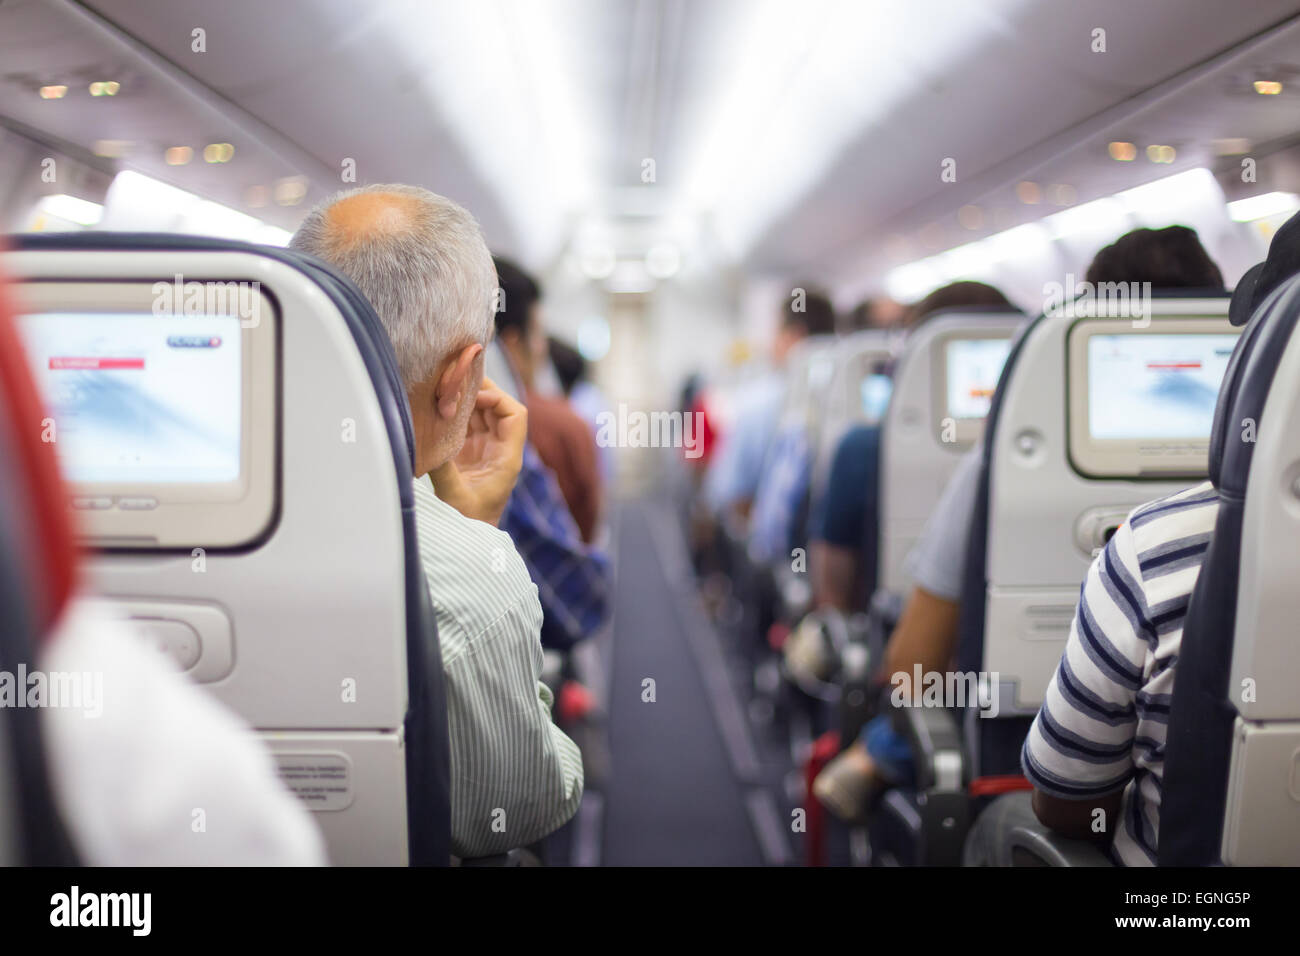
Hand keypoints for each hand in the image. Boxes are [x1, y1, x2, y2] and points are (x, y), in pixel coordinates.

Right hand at [429, 378, 525, 525]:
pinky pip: (466, 424)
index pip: (516, 415)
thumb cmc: (467, 525)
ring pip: (482, 413)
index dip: (498, 399)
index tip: (472, 397)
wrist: (466, 542)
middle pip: (499, 408)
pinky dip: (456, 412)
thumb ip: (443, 469)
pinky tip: (439, 404)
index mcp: (507, 459)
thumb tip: (427, 441)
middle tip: (455, 380)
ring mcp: (484, 450)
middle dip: (480, 391)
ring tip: (445, 388)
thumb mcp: (454, 497)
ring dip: (466, 400)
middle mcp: (499, 450)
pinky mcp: (468, 453)